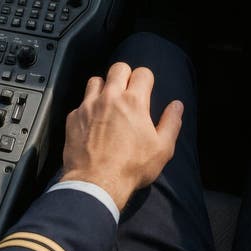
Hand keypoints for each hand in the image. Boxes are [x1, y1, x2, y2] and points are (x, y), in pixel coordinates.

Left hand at [60, 62, 183, 211]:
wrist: (96, 182)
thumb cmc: (132, 167)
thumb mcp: (162, 149)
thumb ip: (171, 123)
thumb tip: (177, 105)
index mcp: (133, 102)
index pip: (142, 73)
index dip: (146, 79)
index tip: (146, 88)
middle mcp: (110, 97)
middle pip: (118, 68)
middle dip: (125, 75)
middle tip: (128, 90)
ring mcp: (88, 105)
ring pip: (96, 80)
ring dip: (104, 87)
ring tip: (109, 102)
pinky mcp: (73, 116)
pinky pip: (81, 102)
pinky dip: (88, 107)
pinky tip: (93, 121)